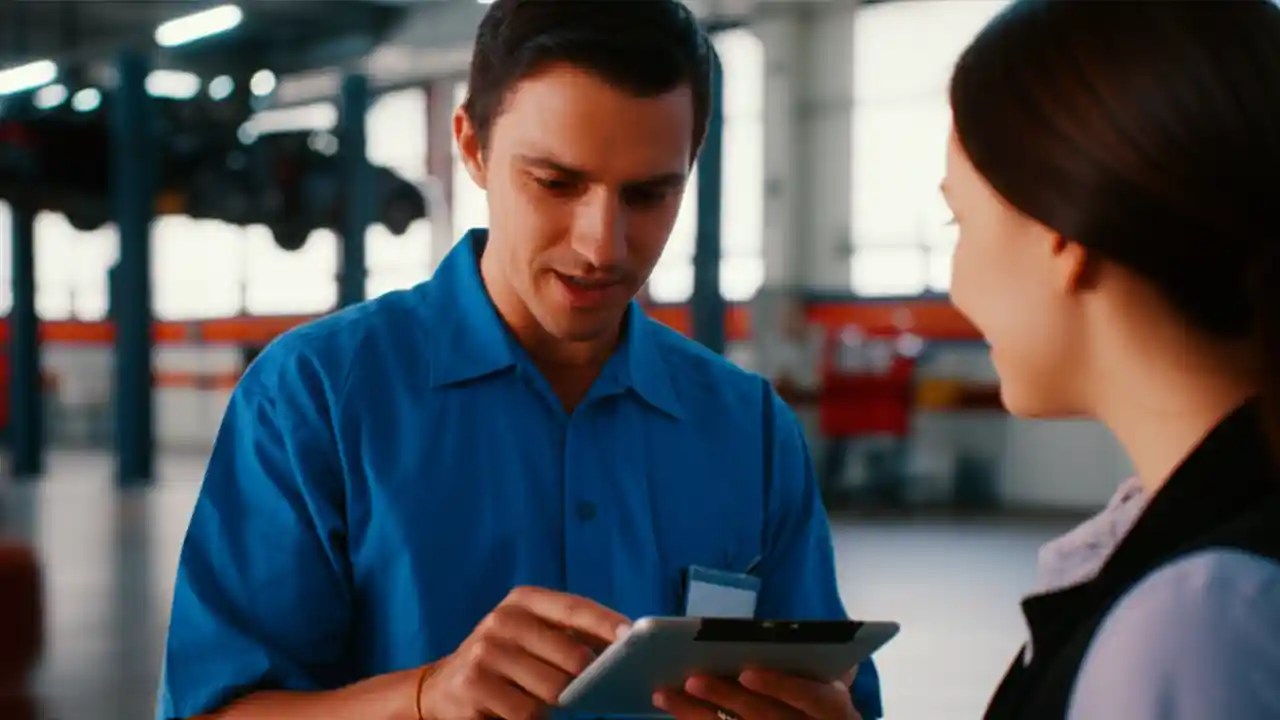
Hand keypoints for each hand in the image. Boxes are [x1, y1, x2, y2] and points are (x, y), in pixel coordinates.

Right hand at [417, 586, 629, 719]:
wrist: (443, 689)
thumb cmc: (506, 661)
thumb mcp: (532, 636)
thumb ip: (571, 635)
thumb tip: (622, 646)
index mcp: (522, 601)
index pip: (573, 607)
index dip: (604, 622)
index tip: (632, 636)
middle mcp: (501, 621)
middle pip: (571, 656)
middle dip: (585, 678)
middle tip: (585, 687)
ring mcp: (485, 653)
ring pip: (553, 690)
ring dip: (557, 703)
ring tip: (540, 698)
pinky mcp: (473, 687)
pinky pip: (526, 713)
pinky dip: (532, 719)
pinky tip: (516, 710)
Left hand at [653, 667, 859, 719]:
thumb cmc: (819, 696)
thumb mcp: (829, 679)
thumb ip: (820, 660)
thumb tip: (807, 635)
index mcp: (834, 708)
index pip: (814, 698)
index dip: (782, 686)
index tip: (748, 672)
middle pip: (766, 718)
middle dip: (727, 699)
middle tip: (693, 678)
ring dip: (697, 713)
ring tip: (665, 693)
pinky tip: (672, 707)